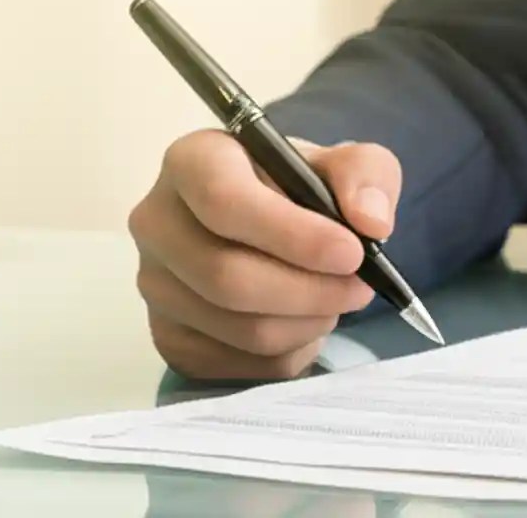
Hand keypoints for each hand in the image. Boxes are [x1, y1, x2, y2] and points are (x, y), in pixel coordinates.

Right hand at [129, 130, 401, 379]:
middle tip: (360, 288)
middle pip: (228, 277)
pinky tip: (304, 321)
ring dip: (308, 323)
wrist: (275, 231)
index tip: (351, 253)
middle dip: (312, 291)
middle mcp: (157, 223)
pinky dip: (290, 352)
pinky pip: (240, 364)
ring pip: (240, 328)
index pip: (224, 201)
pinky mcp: (169, 338)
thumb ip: (366, 175)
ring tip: (334, 300)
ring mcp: (155, 286)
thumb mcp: (347, 164)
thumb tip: (371, 221)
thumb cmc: (305, 190)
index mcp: (192, 162)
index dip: (294, 235)